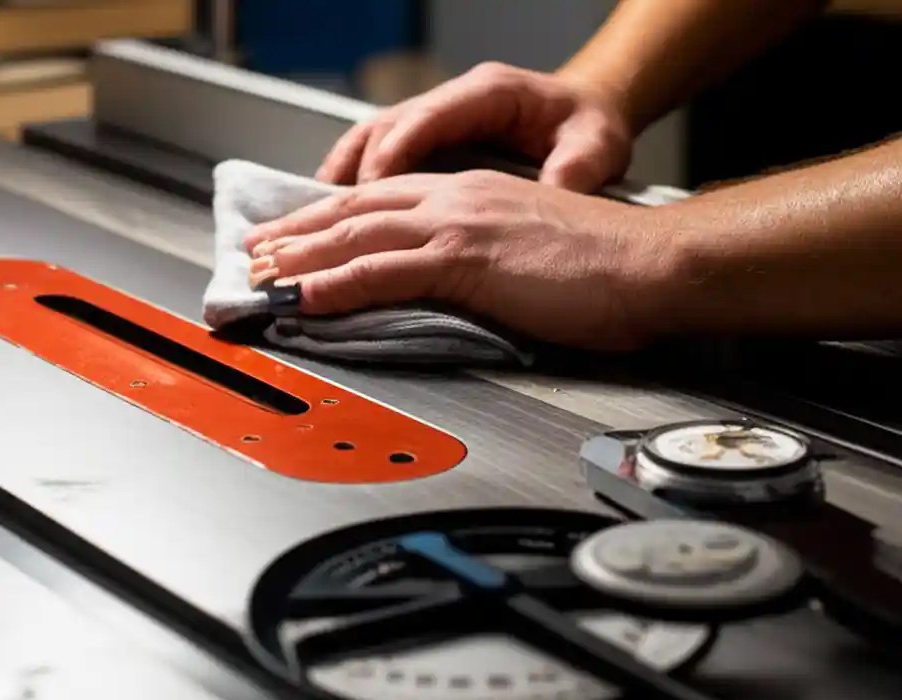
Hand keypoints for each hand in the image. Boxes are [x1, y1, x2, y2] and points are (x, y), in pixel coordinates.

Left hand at [245, 171, 671, 350]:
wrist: (653, 263)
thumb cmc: (606, 267)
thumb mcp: (528, 251)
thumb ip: (481, 259)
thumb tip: (448, 285)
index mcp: (472, 192)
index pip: (382, 199)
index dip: (329, 217)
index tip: (295, 234)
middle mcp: (457, 197)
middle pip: (356, 210)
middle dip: (298, 232)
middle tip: (255, 252)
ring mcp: (459, 225)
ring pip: (357, 236)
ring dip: (301, 258)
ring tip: (261, 277)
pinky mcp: (466, 259)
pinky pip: (384, 271)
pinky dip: (336, 284)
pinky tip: (304, 298)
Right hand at [318, 62, 632, 192]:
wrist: (589, 114)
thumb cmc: (590, 129)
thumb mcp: (598, 148)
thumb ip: (575, 172)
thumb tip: (554, 196)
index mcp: (488, 93)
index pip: (424, 121)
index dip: (390, 159)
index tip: (366, 198)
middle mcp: (450, 100)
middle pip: (382, 131)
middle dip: (348, 179)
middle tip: (320, 223)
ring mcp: (432, 117)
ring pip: (367, 142)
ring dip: (337, 183)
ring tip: (308, 224)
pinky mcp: (424, 140)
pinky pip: (373, 157)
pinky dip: (349, 188)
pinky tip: (329, 221)